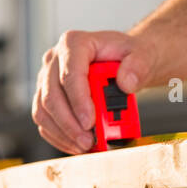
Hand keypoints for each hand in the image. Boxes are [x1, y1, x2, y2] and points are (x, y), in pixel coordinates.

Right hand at [31, 29, 159, 154]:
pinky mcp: (46, 96)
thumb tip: (126, 83)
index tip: (90, 121)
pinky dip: (59, 136)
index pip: (70, 74)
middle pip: (52, 95)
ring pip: (43, 111)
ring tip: (85, 145)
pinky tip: (76, 144)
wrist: (125, 60)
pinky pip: (44, 120)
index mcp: (75, 43)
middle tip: (88, 140)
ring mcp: (47, 79)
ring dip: (63, 133)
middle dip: (69, 123)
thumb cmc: (129, 55)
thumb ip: (138, 65)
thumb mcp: (143, 53)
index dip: (78, 100)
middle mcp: (55, 59)